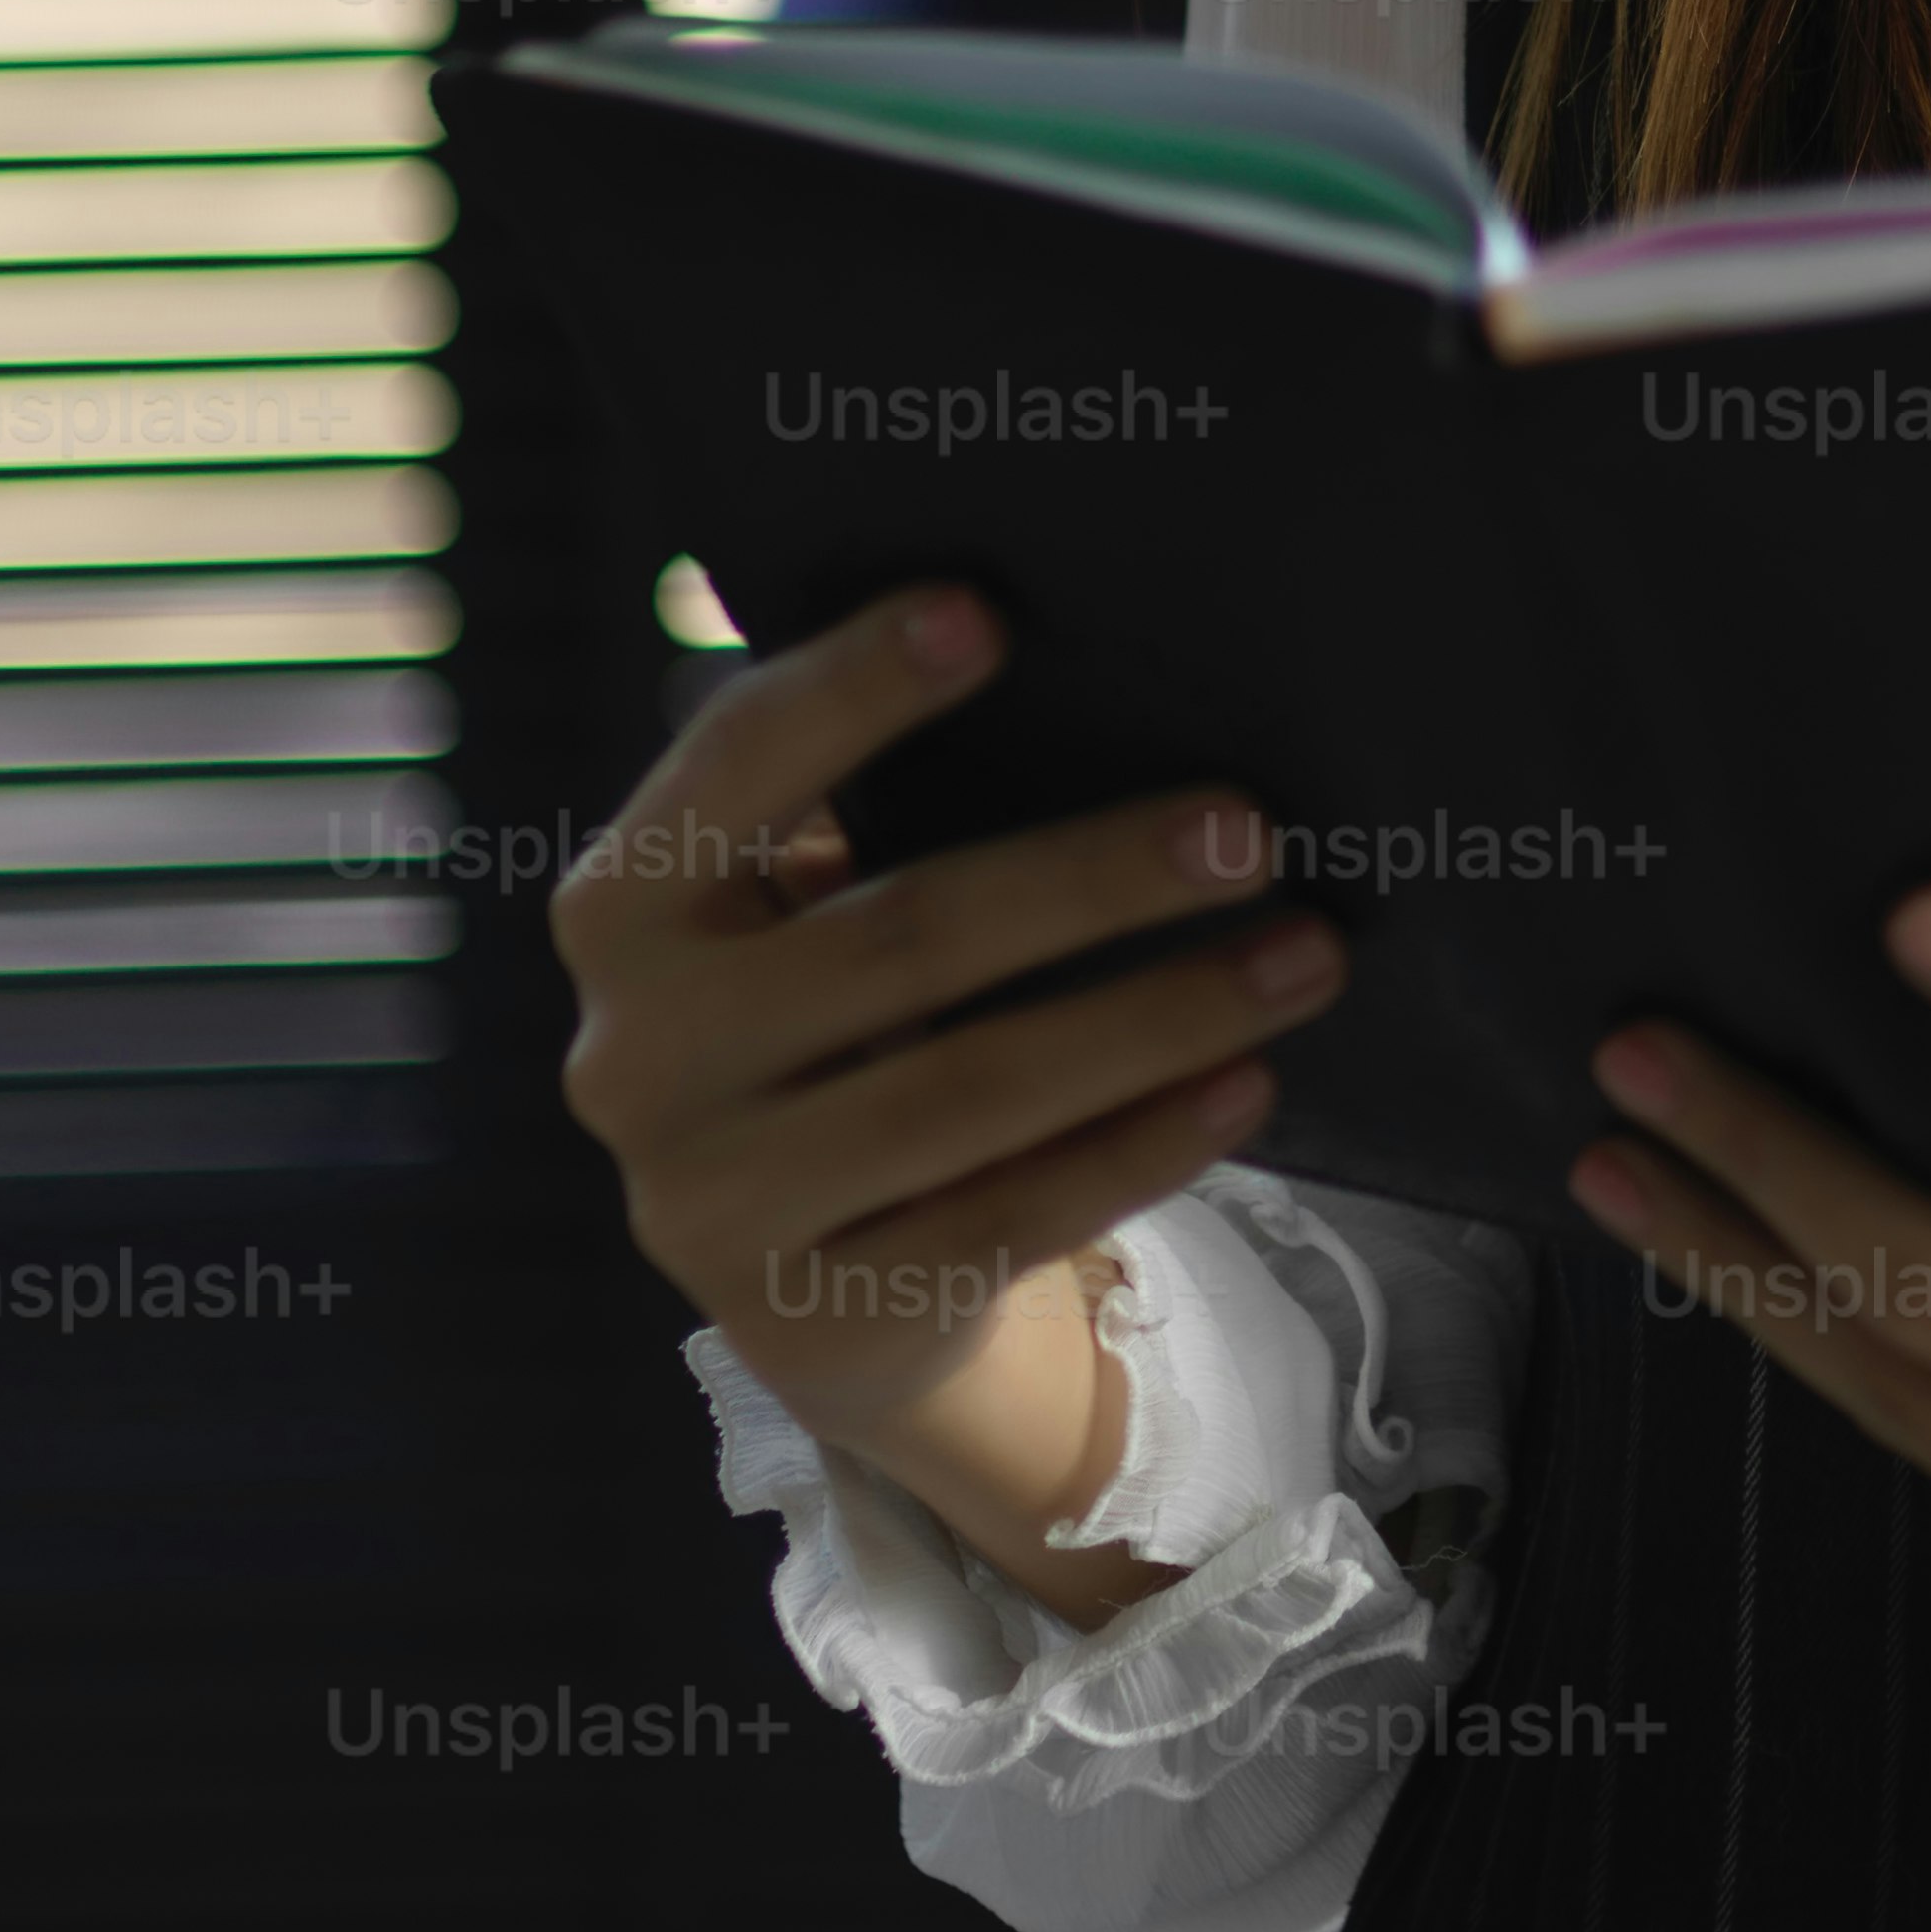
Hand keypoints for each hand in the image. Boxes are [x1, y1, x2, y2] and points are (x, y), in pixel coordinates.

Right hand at [544, 585, 1349, 1606]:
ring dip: (1157, 1014)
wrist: (824, 1295)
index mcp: (625, 911)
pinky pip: (1008, 1216)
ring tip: (1305, 957)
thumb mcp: (812, 922)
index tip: (990, 615)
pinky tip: (1249, 1085)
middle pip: (898, 937)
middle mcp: (636, 1057)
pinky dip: (1141, 1145)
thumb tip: (1098, 675)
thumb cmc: (849, 1034)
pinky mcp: (816, 1316)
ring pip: (968, 1089)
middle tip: (1250, 831)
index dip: (852, 689)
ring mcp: (710, 1203)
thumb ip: (878, 818)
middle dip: (1092, 878)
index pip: (732, 768)